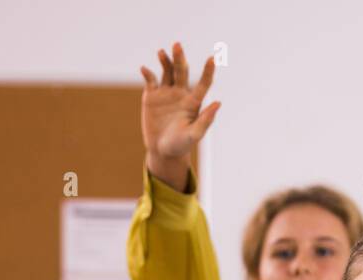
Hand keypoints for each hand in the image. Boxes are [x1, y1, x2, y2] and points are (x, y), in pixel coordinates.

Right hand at [140, 42, 218, 188]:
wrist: (161, 151)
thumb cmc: (180, 145)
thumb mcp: (193, 136)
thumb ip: (205, 121)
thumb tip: (218, 103)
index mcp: (193, 101)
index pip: (203, 83)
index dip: (208, 71)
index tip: (212, 59)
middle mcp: (181, 93)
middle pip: (182, 71)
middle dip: (179, 58)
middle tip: (177, 45)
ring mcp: (166, 93)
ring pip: (166, 71)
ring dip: (165, 61)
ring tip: (162, 52)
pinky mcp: (152, 96)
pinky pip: (150, 81)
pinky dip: (147, 74)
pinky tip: (144, 70)